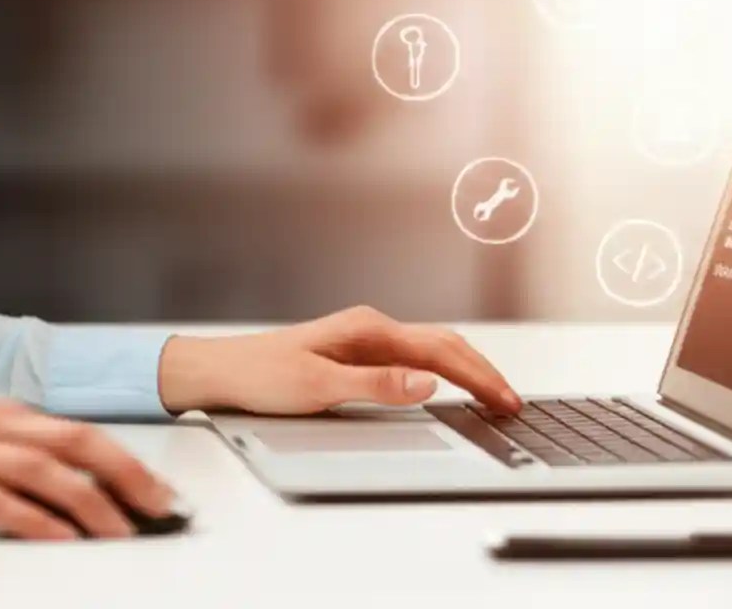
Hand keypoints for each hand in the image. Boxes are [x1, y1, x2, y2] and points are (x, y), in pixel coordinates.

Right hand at [0, 399, 172, 539]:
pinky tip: (63, 538)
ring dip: (92, 504)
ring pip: (45, 471)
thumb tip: (77, 495)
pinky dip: (37, 521)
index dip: (128, 462)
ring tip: (122, 532)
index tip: (159, 490)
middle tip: (159, 506)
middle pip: (77, 442)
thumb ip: (17, 464)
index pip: (82, 433)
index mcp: (4, 414)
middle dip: (127, 476)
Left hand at [158, 306, 520, 414]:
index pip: (440, 351)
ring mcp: (364, 340)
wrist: (220, 372)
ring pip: (431, 349)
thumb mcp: (318, 386)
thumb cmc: (260, 376)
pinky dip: (442, 371)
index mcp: (367, 330)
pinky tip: (448, 386)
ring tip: (492, 394)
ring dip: (465, 369)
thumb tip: (427, 382)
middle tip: (511, 402)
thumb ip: (376, 384)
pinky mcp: (356, 354)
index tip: (505, 399)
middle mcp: (370, 329)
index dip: (478, 376)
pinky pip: (412, 358)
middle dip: (482, 371)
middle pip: (443, 344)